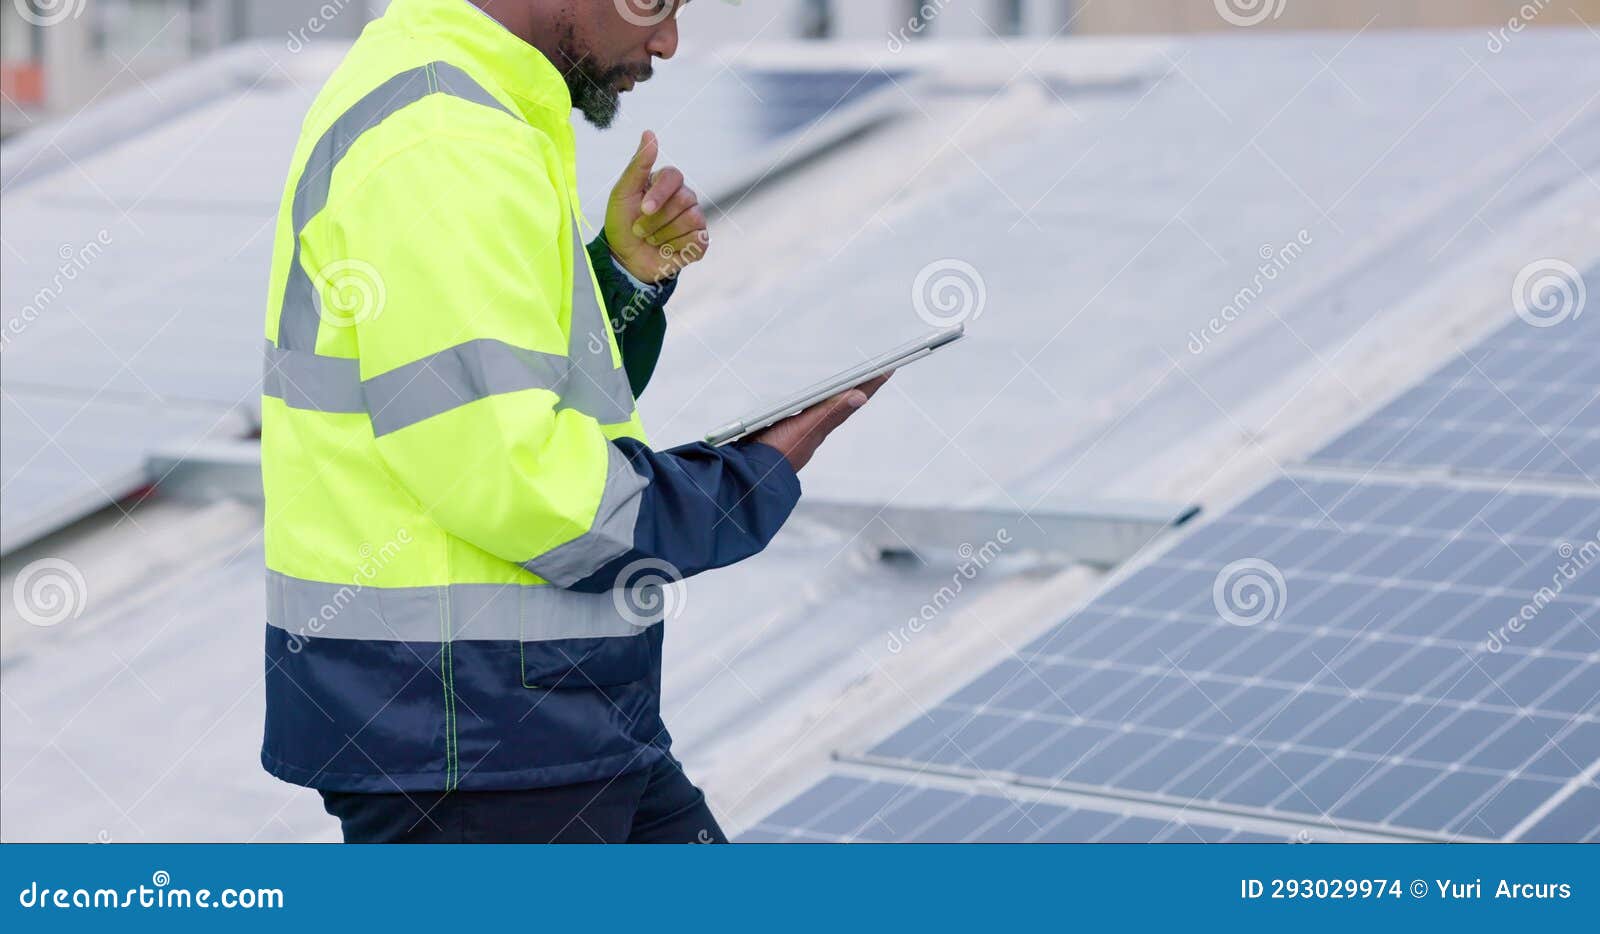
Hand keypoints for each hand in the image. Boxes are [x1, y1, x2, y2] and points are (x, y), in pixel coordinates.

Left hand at [605, 130, 709, 282]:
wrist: (624, 258)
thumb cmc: (622, 223)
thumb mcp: (622, 192)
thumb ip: (638, 164)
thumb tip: (649, 133)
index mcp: (666, 183)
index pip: (674, 176)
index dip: (660, 193)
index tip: (644, 208)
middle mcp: (684, 197)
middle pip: (683, 200)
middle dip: (656, 220)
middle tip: (640, 229)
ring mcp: (694, 219)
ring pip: (691, 220)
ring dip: (663, 235)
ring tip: (652, 239)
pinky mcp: (700, 242)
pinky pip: (698, 239)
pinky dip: (677, 247)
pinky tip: (667, 249)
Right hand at [747, 374, 890, 472]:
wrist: (752, 476)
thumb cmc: (779, 453)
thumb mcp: (806, 428)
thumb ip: (830, 411)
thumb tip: (861, 396)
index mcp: (825, 423)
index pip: (853, 398)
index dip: (871, 383)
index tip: (890, 368)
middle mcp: (816, 426)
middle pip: (843, 401)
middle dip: (861, 386)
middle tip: (878, 371)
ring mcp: (801, 430)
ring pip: (827, 408)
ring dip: (841, 395)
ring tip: (856, 385)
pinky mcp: (783, 432)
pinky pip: (808, 413)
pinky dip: (819, 404)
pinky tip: (817, 404)